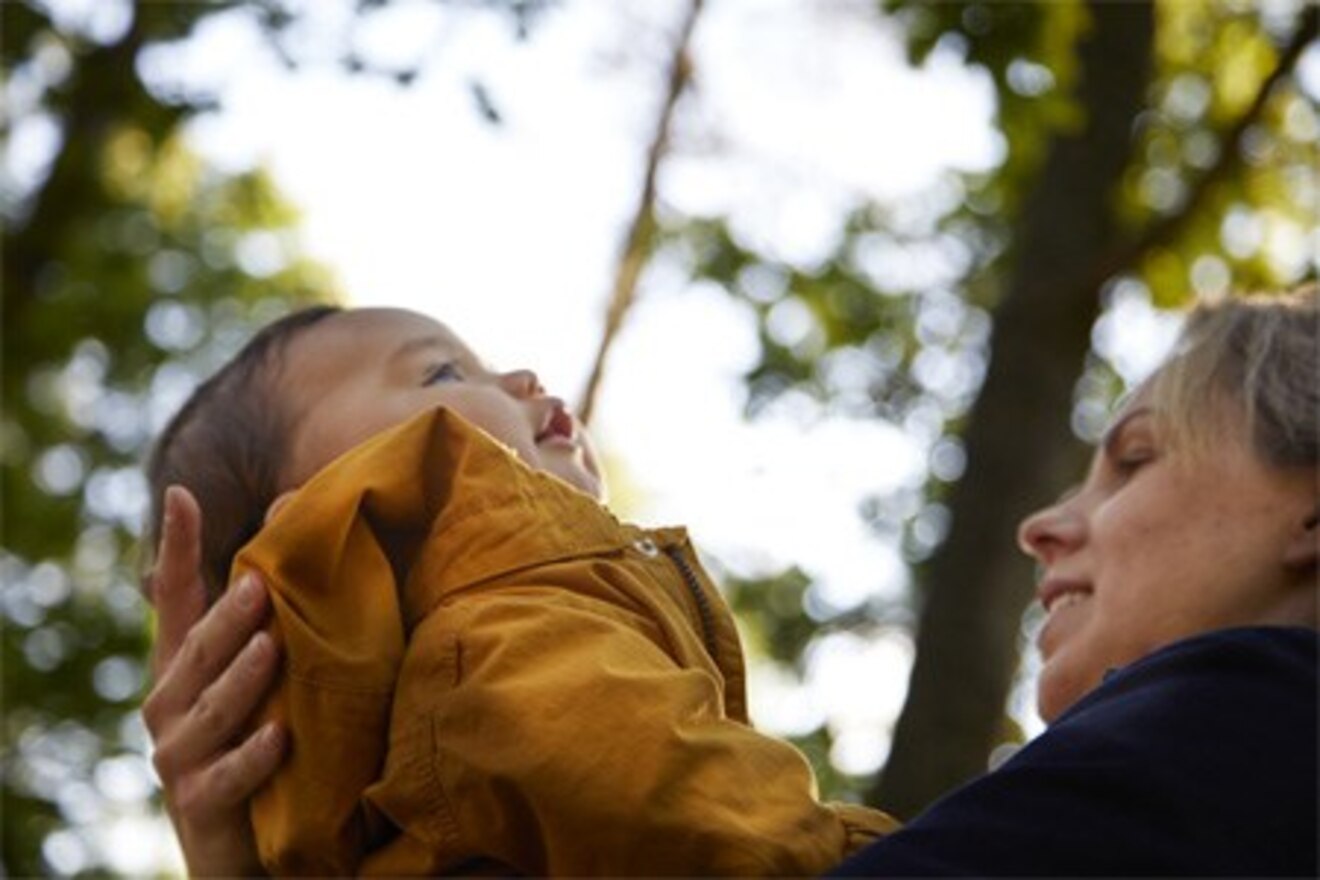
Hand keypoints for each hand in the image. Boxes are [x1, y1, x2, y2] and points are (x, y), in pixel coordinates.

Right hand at [142, 486, 285, 876]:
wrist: (243, 840)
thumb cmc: (257, 737)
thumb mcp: (261, 676)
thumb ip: (271, 621)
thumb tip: (306, 537)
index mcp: (182, 664)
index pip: (175, 596)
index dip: (177, 546)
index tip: (183, 492)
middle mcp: (168, 704)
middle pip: (198, 650)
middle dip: (229, 617)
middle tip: (263, 581)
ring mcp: (178, 756)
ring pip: (211, 709)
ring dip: (242, 679)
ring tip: (273, 648)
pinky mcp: (199, 803)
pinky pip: (227, 777)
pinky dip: (251, 756)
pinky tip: (279, 735)